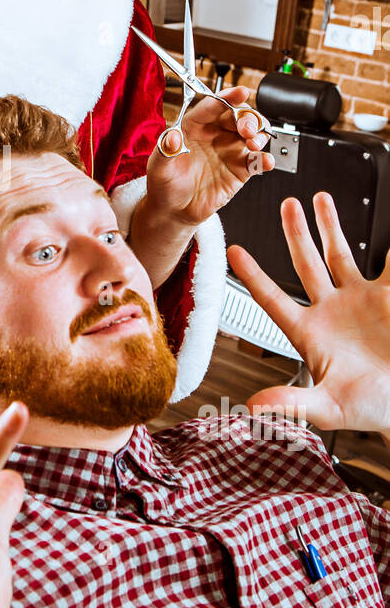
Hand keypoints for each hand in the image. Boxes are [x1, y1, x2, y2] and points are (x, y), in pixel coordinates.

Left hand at [146, 85, 273, 227]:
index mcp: (195, 126)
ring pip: (253, 134)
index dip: (228, 97)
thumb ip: (165, 150)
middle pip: (239, 116)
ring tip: (253, 143)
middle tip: (247, 129)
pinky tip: (265, 162)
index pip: (214, 106)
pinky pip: (258, 161)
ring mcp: (230, 151)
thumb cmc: (164, 183)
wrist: (174, 209)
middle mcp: (216, 134)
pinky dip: (265, 159)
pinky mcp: (241, 170)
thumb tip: (172, 136)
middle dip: (248, 118)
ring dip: (259, 134)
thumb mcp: (159, 167)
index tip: (240, 92)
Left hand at [227, 193, 389, 437]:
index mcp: (308, 334)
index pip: (273, 299)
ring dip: (330, 226)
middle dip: (295, 233)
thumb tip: (253, 406)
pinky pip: (388, 265)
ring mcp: (359, 301)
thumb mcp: (328, 408)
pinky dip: (388, 249)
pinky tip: (383, 231)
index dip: (253, 275)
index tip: (233, 251)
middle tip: (286, 204)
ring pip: (339, 255)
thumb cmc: (368, 409)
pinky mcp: (388, 297)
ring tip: (320, 198)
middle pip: (305, 264)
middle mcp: (330, 311)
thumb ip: (292, 403)